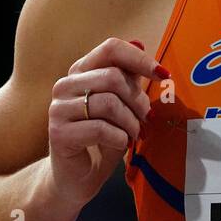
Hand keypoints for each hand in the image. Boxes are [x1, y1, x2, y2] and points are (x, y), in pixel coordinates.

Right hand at [46, 37, 165, 208]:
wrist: (76, 177)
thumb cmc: (103, 137)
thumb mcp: (122, 103)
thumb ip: (128, 77)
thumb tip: (141, 43)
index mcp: (82, 71)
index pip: (111, 48)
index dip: (140, 59)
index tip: (162, 75)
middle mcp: (65, 85)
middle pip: (113, 77)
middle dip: (138, 100)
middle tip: (146, 117)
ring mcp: (58, 109)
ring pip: (109, 103)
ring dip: (131, 122)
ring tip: (134, 133)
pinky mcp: (58, 133)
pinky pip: (100, 129)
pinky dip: (120, 137)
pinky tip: (121, 143)